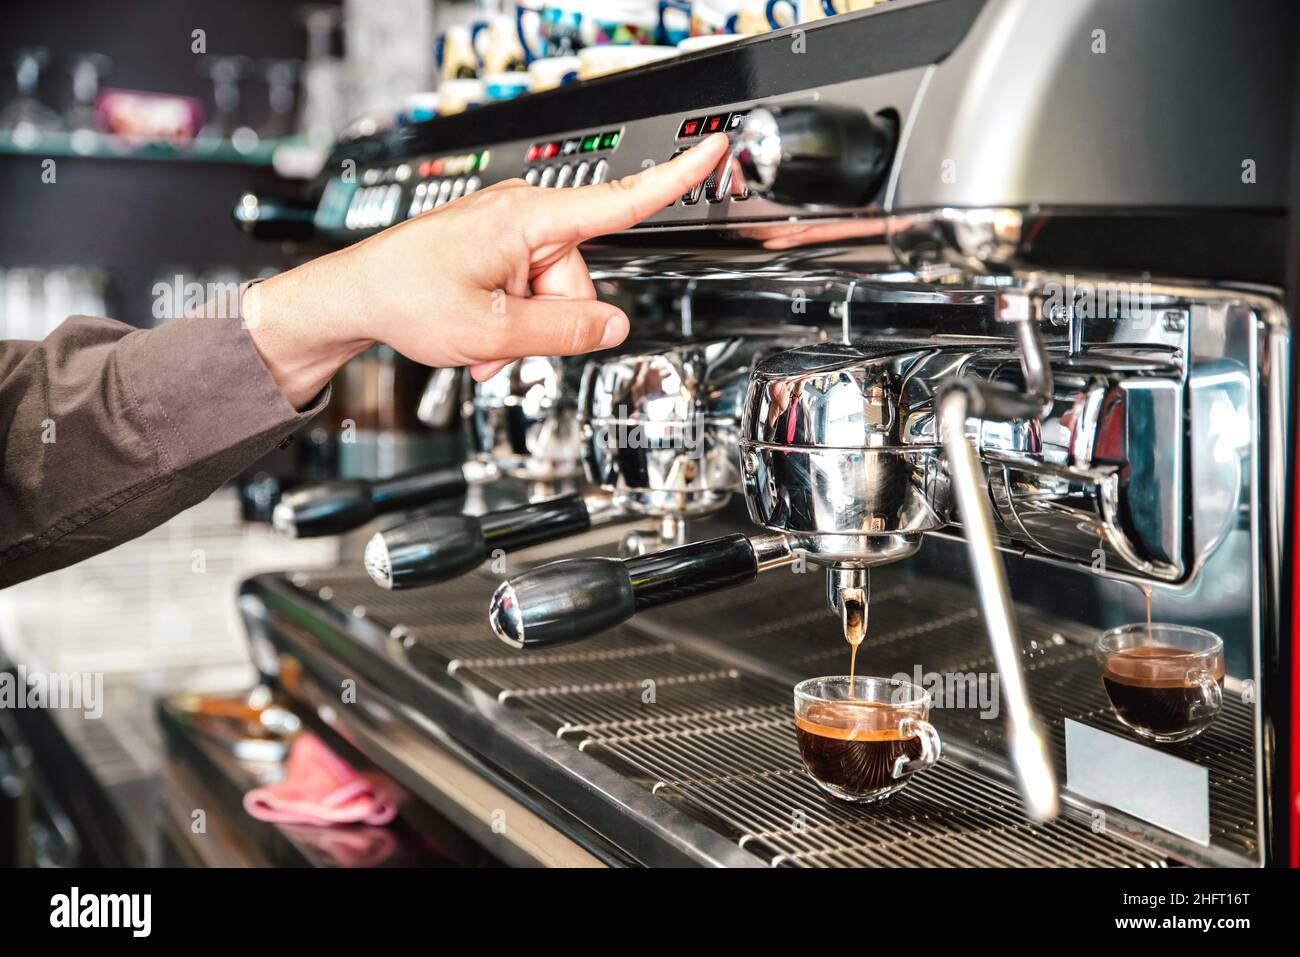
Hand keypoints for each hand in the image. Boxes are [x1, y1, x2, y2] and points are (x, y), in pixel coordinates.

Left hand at [244, 133, 730, 406]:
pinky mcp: (497, 249)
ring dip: (526, 329)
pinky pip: (529, 292)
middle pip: (580, 280)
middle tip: (503, 340)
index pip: (620, 199)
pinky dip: (511, 321)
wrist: (354, 295)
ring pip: (555, 295)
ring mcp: (509, 233)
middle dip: (550, 321)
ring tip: (482, 341)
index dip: (675, 177)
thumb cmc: (406, 295)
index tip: (713, 149)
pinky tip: (480, 334)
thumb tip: (614, 326)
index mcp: (529, 219)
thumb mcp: (494, 330)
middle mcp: (523, 217)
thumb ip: (564, 331)